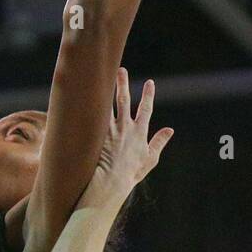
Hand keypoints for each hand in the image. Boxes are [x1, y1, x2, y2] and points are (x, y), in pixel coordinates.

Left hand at [89, 69, 172, 200]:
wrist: (111, 182)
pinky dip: (88, 105)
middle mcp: (124, 127)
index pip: (146, 109)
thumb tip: (170, 130)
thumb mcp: (150, 159)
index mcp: (140, 132)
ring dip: (104, 90)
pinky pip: (92, 115)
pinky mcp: (96, 133)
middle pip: (123, 100)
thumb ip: (159, 142)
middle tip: (121, 70)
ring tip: (98, 77)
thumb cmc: (130, 174)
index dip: (148, 95)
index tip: (150, 83)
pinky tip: (82, 96)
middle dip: (123, 84)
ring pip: (106, 104)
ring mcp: (109, 129)